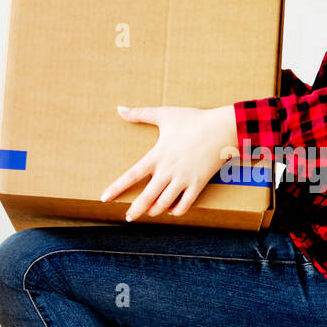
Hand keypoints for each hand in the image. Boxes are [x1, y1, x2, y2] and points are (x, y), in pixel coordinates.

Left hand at [100, 105, 238, 220]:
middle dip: (135, 210)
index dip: (117, 188)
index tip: (104, 198)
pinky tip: (172, 210)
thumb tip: (119, 108)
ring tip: (150, 213)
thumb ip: (140, 114)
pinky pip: (185, 205)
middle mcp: (168, 171)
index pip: (131, 175)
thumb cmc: (194, 120)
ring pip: (164, 204)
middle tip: (128, 217)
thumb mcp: (164, 114)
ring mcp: (183, 179)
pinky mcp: (198, 184)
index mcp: (157, 156)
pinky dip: (176, 211)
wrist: (222, 129)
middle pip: (146, 197)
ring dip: (155, 211)